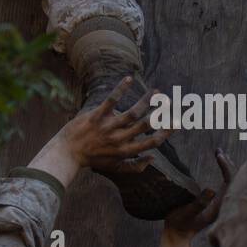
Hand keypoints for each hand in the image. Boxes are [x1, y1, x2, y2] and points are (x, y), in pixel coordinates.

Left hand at [29, 78, 171, 188]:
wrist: (67, 153)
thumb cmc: (93, 159)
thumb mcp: (115, 168)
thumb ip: (135, 166)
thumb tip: (153, 158)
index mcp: (126, 151)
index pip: (152, 142)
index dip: (167, 132)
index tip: (178, 122)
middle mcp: (120, 139)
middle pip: (145, 125)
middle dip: (161, 114)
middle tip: (170, 102)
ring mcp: (108, 128)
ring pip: (132, 113)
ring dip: (146, 101)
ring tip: (156, 91)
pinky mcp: (96, 116)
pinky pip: (111, 101)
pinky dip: (121, 89)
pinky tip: (129, 79)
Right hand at [159, 149, 233, 246]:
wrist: (177, 235)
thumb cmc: (179, 224)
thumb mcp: (187, 213)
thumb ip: (199, 203)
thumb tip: (211, 190)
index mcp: (218, 207)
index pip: (229, 183)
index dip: (226, 167)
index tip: (218, 155)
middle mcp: (222, 205)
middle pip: (232, 182)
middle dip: (227, 164)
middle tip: (218, 151)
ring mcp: (219, 205)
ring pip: (230, 183)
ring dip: (226, 168)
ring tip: (220, 154)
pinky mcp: (215, 204)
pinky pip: (226, 186)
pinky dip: (224, 174)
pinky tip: (221, 167)